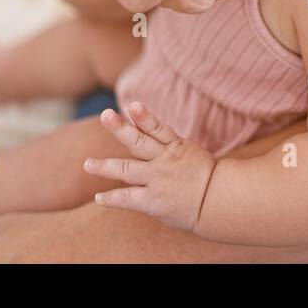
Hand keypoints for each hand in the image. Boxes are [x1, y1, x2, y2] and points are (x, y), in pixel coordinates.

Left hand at [82, 102, 216, 233]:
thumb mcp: (192, 153)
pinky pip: (128, 198)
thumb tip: (150, 138)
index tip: (133, 105)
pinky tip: (98, 198)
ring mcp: (158, 180)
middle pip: (138, 141)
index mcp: (176, 146)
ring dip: (104, 166)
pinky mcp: (154, 200)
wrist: (220, 202)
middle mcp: (165, 160)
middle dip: (120, 128)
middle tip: (106, 115)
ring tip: (87, 163)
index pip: (158, 127)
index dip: (144, 116)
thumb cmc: (208, 178)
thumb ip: (171, 146)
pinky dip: (111, 198)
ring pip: (126, 169)